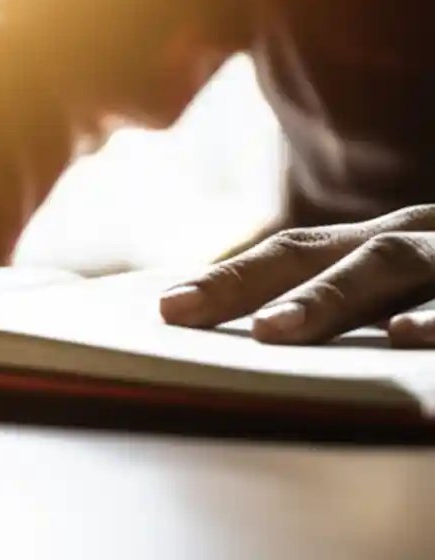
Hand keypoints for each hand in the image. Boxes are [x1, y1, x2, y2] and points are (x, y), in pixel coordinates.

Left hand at [159, 205, 434, 346]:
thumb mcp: (409, 284)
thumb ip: (352, 302)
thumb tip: (258, 338)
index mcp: (379, 241)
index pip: (290, 254)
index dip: (227, 278)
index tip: (166, 308)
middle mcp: (412, 238)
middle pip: (315, 253)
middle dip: (244, 282)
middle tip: (180, 311)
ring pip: (388, 265)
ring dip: (324, 297)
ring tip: (266, 329)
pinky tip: (404, 335)